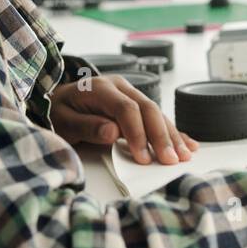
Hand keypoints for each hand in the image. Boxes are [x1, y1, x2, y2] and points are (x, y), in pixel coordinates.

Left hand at [50, 76, 198, 165]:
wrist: (58, 101)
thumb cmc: (59, 113)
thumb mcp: (63, 121)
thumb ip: (87, 127)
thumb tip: (113, 132)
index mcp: (101, 88)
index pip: (127, 109)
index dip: (138, 134)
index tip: (144, 158)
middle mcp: (120, 87)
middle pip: (148, 109)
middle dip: (161, 136)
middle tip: (171, 160)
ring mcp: (130, 93)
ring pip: (157, 113)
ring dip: (171, 136)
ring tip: (184, 156)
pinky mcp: (136, 104)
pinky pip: (157, 117)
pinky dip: (172, 132)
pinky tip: (189, 144)